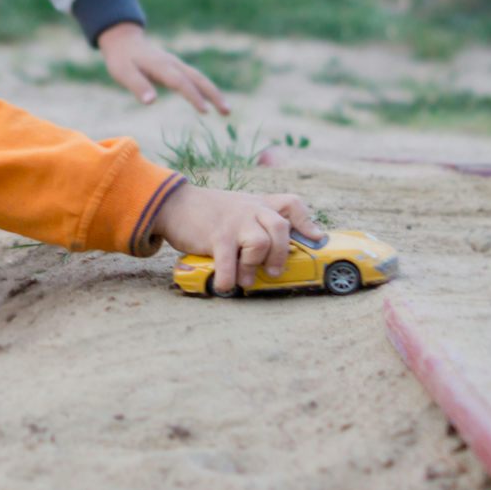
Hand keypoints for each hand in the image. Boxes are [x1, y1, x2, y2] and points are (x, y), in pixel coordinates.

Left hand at [96, 23, 229, 113]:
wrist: (124, 40)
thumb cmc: (121, 59)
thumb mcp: (123, 73)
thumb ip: (138, 86)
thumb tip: (152, 102)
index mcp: (160, 66)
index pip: (180, 82)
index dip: (193, 96)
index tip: (205, 110)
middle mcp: (172, 64)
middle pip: (198, 79)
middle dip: (213, 94)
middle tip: (227, 112)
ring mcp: (176, 65)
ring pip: (199, 78)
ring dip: (213, 93)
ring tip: (226, 111)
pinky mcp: (176, 68)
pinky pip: (194, 79)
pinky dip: (206, 90)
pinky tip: (212, 101)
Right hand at [149, 185, 323, 294]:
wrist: (174, 204)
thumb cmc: (209, 212)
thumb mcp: (238, 208)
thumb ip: (256, 221)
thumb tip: (273, 252)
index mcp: (257, 204)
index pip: (291, 204)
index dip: (307, 222)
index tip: (316, 238)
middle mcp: (249, 210)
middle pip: (280, 228)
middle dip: (281, 253)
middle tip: (274, 271)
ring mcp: (234, 222)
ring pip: (260, 244)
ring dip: (254, 267)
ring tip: (244, 278)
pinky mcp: (216, 236)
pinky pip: (230, 263)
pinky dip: (230, 279)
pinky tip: (225, 285)